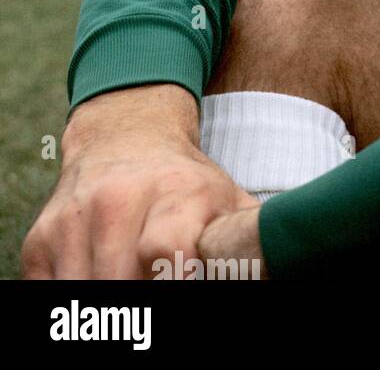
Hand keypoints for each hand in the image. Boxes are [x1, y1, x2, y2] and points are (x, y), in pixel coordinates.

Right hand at [21, 85, 260, 279]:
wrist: (127, 137)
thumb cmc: (186, 182)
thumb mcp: (226, 199)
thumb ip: (245, 237)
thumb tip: (276, 259)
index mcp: (176, 195)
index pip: (165, 251)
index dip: (173, 280)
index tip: (181, 282)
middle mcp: (119, 201)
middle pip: (118, 285)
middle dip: (138, 302)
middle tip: (153, 291)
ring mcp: (74, 219)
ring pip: (82, 294)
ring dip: (104, 308)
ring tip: (132, 285)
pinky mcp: (39, 237)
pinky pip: (48, 294)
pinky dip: (73, 301)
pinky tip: (98, 284)